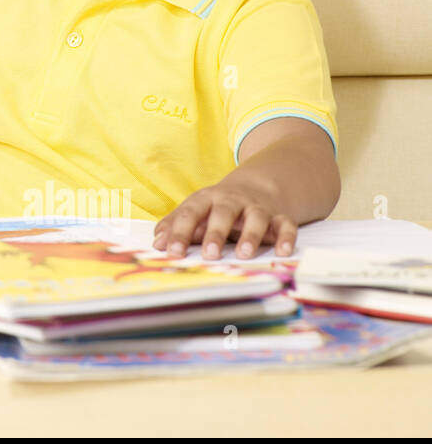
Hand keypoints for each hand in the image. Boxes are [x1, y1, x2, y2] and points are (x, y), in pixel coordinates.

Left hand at [152, 181, 295, 259]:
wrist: (254, 188)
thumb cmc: (216, 208)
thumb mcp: (195, 211)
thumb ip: (175, 226)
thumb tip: (157, 242)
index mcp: (205, 199)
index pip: (190, 214)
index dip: (179, 232)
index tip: (171, 251)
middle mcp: (231, 201)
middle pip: (223, 213)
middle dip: (215, 233)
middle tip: (209, 254)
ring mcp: (256, 208)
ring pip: (255, 217)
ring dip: (250, 235)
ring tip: (243, 254)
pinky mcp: (278, 216)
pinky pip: (285, 224)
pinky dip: (286, 237)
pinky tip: (284, 251)